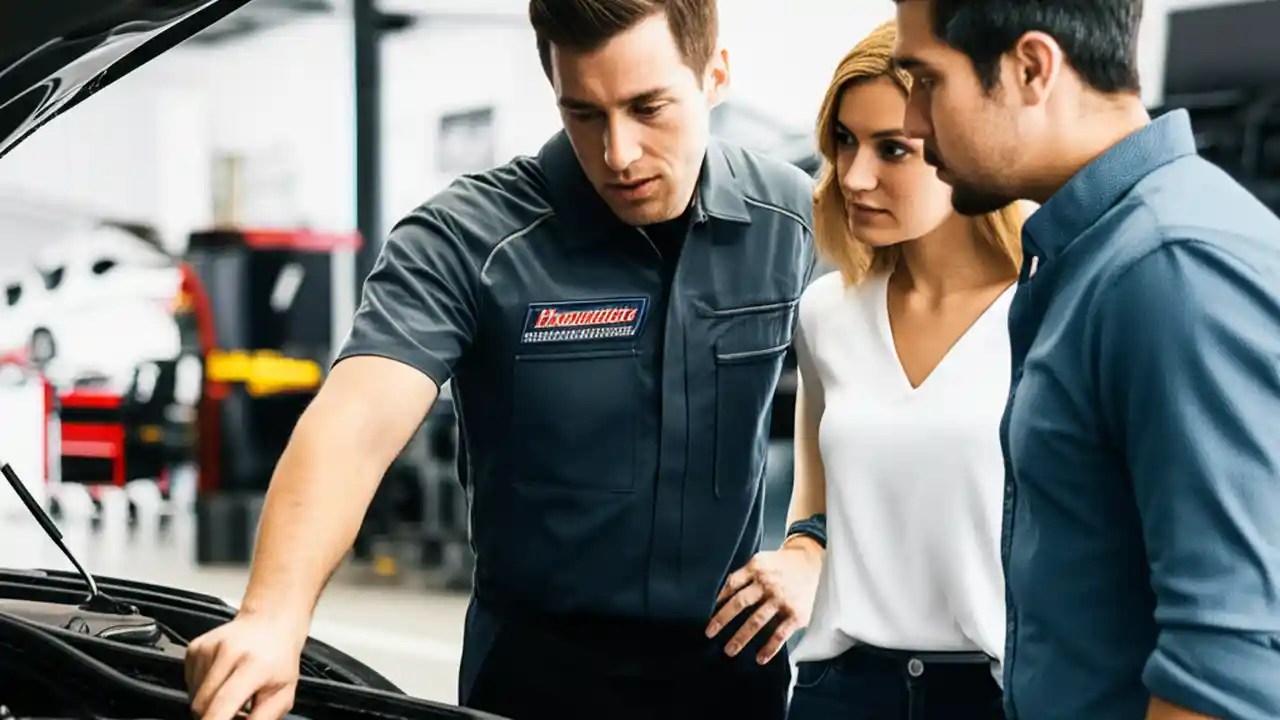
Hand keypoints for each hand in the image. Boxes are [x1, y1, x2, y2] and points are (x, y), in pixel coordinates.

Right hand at [185, 611, 308, 719]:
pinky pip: (190, 684)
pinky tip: (223, 678)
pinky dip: (204, 690)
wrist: (270, 624)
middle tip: (236, 712)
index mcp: (254, 665)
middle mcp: (228, 652)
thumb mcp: (283, 695)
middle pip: (202, 705)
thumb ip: (262, 718)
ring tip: (233, 692)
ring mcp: (208, 648)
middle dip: (214, 717)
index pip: (223, 702)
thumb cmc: (279, 660)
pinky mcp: (195, 648)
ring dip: (210, 703)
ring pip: (194, 697)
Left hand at [704, 536, 823, 664]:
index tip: (707, 613)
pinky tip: (760, 658)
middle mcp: (768, 584)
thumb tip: (721, 595)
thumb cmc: (780, 565)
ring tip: (729, 650)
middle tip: (710, 632)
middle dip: (723, 619)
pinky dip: (769, 648)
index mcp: (757, 568)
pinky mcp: (796, 614)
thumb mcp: (760, 561)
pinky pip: (780, 634)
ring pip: (757, 621)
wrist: (812, 563)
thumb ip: (743, 575)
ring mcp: (782, 599)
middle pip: (741, 603)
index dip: (719, 599)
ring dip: (741, 637)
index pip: (732, 584)